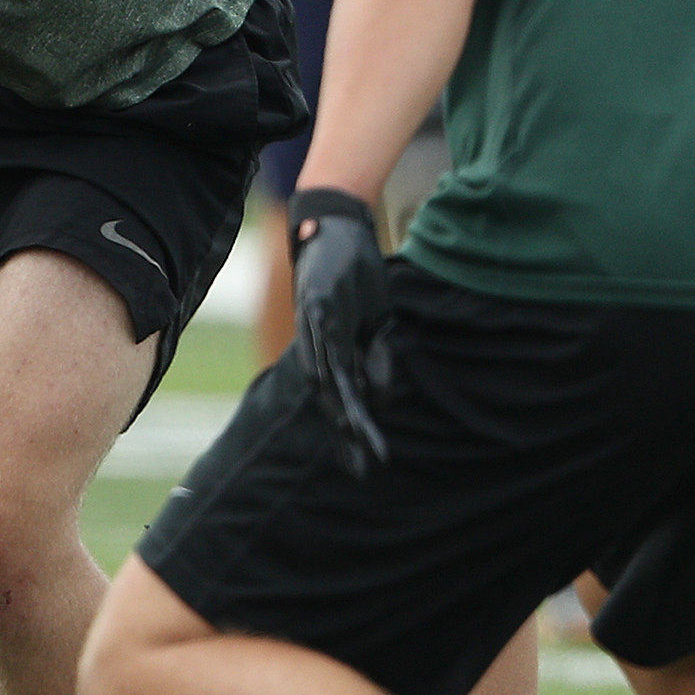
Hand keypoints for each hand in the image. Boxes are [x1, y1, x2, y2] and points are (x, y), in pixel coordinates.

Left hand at [290, 187, 393, 477]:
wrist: (336, 226)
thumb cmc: (354, 277)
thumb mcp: (375, 322)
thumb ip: (375, 360)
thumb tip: (377, 400)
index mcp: (333, 352)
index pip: (343, 402)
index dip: (353, 433)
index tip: (366, 466)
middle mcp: (319, 344)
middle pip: (332, 398)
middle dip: (348, 434)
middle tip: (361, 468)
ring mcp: (316, 324)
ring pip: (325, 374)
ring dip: (340, 406)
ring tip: (355, 435)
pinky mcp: (318, 301)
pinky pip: (323, 337)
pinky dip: (327, 362)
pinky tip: (334, 388)